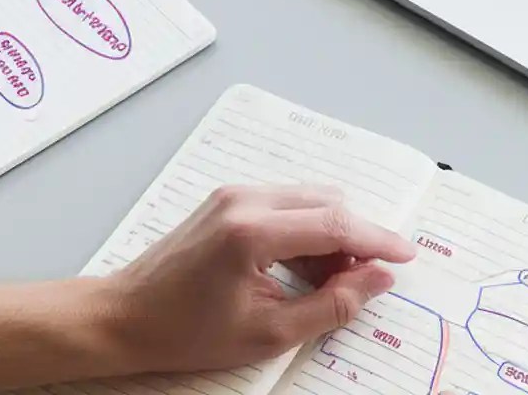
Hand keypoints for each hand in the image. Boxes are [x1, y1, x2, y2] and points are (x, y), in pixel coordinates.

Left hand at [103, 184, 415, 374]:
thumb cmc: (184, 332)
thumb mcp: (268, 333)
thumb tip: (378, 280)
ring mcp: (234, 195)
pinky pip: (288, 203)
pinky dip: (307, 230)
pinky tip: (302, 268)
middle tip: (360, 282)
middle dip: (355, 239)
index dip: (378, 240)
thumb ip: (332, 304)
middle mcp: (245, 200)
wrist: (122, 316)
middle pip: (328, 203)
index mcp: (251, 232)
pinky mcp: (229, 199)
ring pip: (311, 200)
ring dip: (332, 234)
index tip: (405, 257)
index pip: (335, 223)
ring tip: (328, 281)